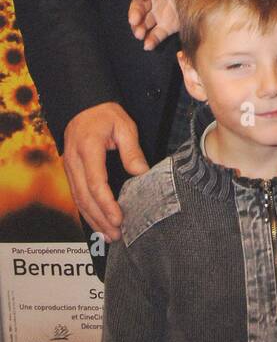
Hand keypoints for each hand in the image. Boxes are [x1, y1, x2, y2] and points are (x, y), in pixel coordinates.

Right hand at [63, 102, 149, 242]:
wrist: (84, 106)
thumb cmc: (105, 115)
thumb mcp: (124, 127)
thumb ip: (132, 151)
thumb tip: (141, 173)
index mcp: (88, 149)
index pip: (95, 182)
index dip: (106, 204)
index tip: (118, 218)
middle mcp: (74, 161)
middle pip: (85, 197)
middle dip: (101, 219)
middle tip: (117, 235)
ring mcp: (70, 168)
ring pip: (79, 200)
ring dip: (94, 220)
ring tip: (110, 236)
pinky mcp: (71, 172)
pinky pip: (77, 196)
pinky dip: (87, 212)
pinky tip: (98, 224)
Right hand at [129, 0, 200, 49]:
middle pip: (139, 4)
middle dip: (134, 13)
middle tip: (134, 21)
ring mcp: (161, 10)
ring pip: (145, 20)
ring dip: (139, 28)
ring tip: (139, 34)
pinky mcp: (170, 24)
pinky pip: (158, 32)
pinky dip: (152, 39)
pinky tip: (148, 45)